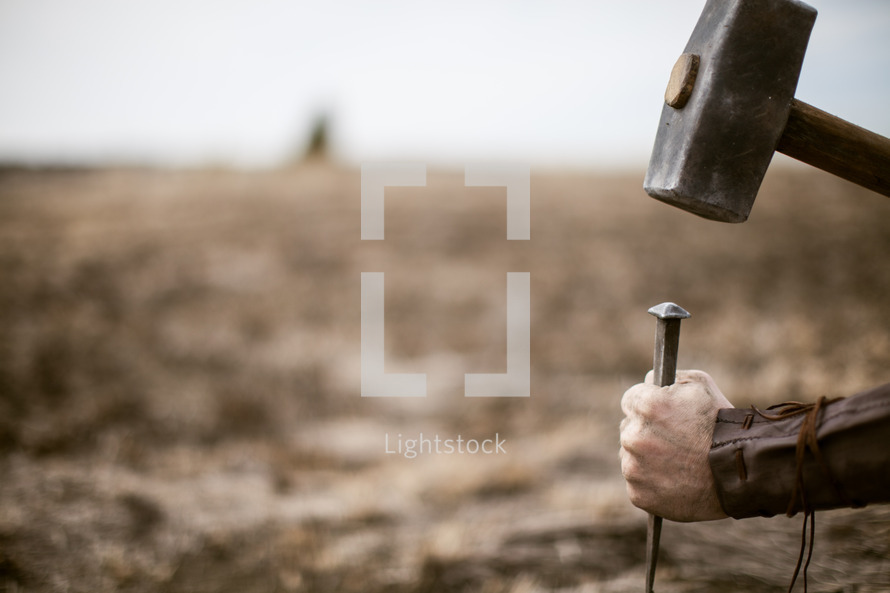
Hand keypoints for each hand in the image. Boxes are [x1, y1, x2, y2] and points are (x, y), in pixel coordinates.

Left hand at [619, 370, 730, 521]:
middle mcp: (634, 437)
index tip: (661, 415)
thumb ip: (669, 379)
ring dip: (647, 457)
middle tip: (675, 441)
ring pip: (631, 456)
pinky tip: (674, 479)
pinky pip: (637, 482)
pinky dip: (651, 482)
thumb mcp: (700, 385)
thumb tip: (649, 381)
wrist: (742, 474)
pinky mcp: (639, 493)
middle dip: (647, 432)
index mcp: (646, 407)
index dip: (647, 406)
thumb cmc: (723, 426)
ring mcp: (634, 467)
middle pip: (629, 429)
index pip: (630, 400)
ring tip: (678, 461)